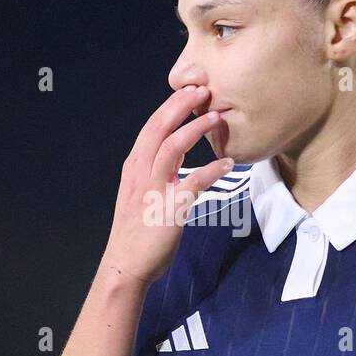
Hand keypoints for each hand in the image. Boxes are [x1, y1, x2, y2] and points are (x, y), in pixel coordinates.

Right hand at [101, 85, 232, 285]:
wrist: (126, 265)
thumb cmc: (137, 231)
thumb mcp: (141, 192)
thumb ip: (156, 170)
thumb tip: (177, 150)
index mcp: (134, 167)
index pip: (152, 126)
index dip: (171, 105)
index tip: (190, 90)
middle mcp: (140, 173)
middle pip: (159, 128)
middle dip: (180, 105)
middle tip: (203, 89)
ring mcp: (153, 190)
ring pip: (171, 148)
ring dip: (195, 129)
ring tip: (216, 118)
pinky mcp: (169, 210)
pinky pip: (193, 183)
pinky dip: (212, 170)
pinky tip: (228, 164)